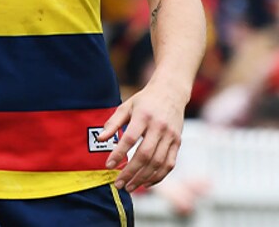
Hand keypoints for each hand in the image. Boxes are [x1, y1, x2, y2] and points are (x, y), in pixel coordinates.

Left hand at [98, 78, 187, 192]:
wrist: (171, 92)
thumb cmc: (145, 100)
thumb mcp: (126, 106)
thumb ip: (113, 123)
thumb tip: (100, 139)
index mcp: (144, 116)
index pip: (130, 138)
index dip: (119, 154)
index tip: (108, 165)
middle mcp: (159, 127)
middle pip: (145, 154)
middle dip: (131, 172)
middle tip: (118, 184)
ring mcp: (171, 136)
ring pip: (158, 163)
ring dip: (143, 178)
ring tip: (129, 187)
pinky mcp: (177, 143)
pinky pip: (169, 164)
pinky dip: (158, 176)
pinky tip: (146, 183)